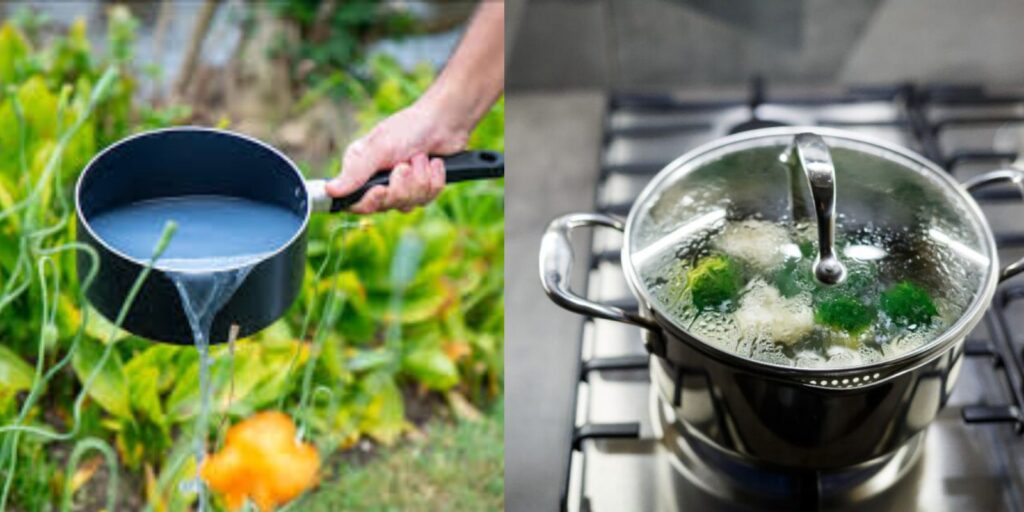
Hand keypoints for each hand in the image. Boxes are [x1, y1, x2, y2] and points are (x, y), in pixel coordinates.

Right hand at [326, 98, 469, 212]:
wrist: (444, 121)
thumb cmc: (408, 128)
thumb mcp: (380, 148)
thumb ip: (356, 172)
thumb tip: (330, 190)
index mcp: (362, 170)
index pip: (356, 203)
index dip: (370, 202)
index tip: (382, 190)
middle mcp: (379, 180)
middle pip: (386, 205)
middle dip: (401, 185)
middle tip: (405, 164)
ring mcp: (402, 186)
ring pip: (409, 204)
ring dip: (420, 179)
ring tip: (421, 158)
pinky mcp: (423, 189)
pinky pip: (428, 198)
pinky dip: (434, 179)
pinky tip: (434, 163)